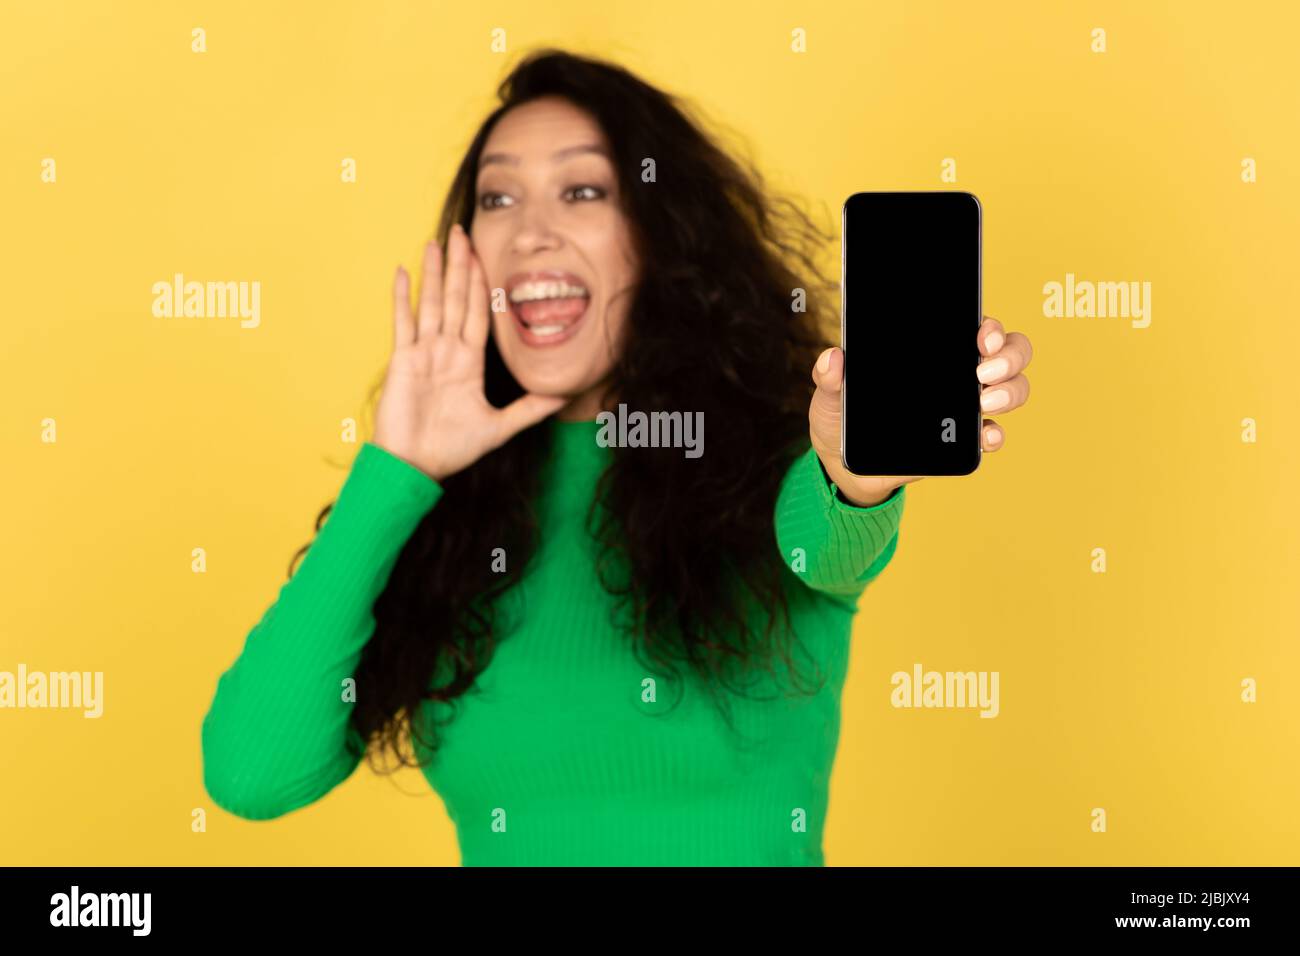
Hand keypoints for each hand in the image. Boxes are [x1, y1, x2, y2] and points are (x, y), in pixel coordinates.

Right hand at [372, 223, 566, 481]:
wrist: (415, 466)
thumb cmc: (452, 450)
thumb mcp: (500, 427)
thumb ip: (530, 409)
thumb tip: (565, 396)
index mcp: (468, 362)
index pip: (479, 314)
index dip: (483, 285)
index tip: (487, 257)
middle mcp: (447, 351)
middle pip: (456, 299)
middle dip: (460, 266)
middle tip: (463, 232)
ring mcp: (423, 353)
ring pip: (432, 303)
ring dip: (434, 272)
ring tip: (437, 242)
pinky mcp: (402, 360)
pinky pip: (403, 322)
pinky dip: (403, 297)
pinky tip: (404, 272)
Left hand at [808, 315, 1032, 505]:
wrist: (842, 462)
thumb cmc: (842, 416)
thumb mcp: (830, 394)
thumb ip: (829, 377)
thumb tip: (833, 358)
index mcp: (932, 350)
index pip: (974, 327)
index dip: (990, 327)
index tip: (981, 336)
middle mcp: (958, 373)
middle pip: (1008, 352)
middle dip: (1010, 355)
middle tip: (984, 370)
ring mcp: (964, 407)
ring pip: (1011, 389)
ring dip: (1010, 392)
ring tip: (985, 401)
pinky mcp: (962, 442)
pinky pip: (992, 436)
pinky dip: (996, 435)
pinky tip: (985, 435)